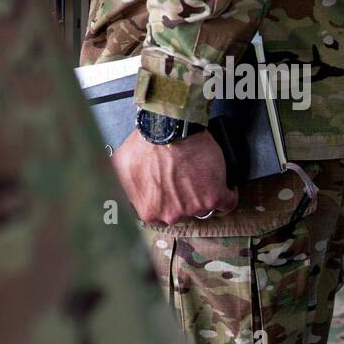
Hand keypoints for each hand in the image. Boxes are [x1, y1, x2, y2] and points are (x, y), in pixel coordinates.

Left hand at [111, 129, 237, 225]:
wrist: (168, 128)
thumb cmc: (144, 143)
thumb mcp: (120, 167)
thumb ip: (123, 188)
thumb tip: (117, 196)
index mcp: (149, 211)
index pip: (162, 215)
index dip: (167, 200)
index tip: (171, 189)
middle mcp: (172, 215)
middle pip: (183, 212)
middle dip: (184, 197)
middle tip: (184, 176)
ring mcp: (194, 207)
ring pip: (203, 206)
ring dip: (203, 191)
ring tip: (198, 171)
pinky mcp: (215, 196)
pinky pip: (227, 203)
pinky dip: (226, 194)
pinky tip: (222, 184)